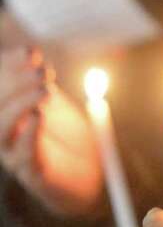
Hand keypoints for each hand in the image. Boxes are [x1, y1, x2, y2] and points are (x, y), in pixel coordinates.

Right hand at [0, 47, 102, 217]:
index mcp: (6, 114)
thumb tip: (29, 52)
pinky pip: (22, 156)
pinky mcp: (34, 175)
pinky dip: (28, 134)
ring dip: (19, 106)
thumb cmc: (67, 136)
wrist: (91, 174)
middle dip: (14, 83)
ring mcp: (14, 155)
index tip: (30, 51)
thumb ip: (39, 81)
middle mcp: (4, 134)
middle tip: (43, 71)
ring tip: (45, 91)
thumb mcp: (53, 102)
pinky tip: (38, 117)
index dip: (5, 67)